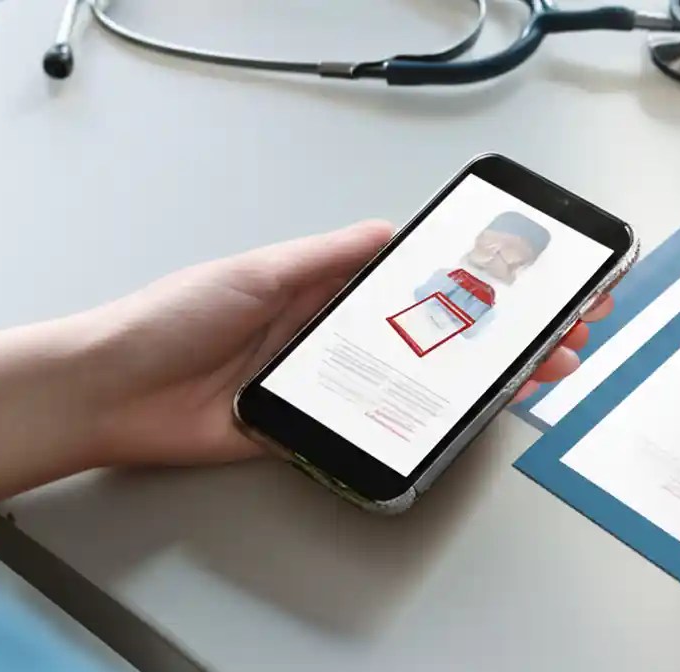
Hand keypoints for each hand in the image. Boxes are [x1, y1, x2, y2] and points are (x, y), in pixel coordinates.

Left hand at [83, 221, 611, 466]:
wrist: (115, 391)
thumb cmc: (173, 319)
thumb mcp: (258, 272)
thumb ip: (327, 258)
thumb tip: (388, 233)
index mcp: (329, 289)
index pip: (423, 283)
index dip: (479, 282)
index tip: (531, 280)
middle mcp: (340, 336)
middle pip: (442, 336)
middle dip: (508, 335)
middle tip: (564, 333)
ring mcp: (336, 385)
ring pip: (427, 384)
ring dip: (486, 381)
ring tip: (540, 375)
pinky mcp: (319, 429)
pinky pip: (383, 429)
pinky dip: (429, 427)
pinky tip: (473, 420)